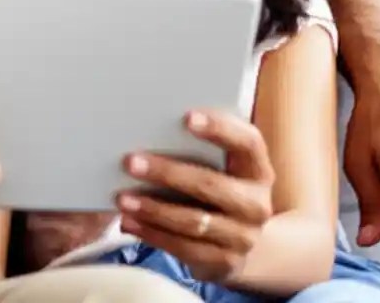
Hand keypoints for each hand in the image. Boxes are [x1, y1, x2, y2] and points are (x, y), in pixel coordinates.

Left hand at [116, 110, 273, 281]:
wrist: (238, 245)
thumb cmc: (218, 192)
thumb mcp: (222, 170)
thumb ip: (200, 150)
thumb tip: (147, 129)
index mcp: (258, 170)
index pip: (247, 143)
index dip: (220, 129)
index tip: (186, 117)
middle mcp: (256, 204)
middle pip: (211, 184)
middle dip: (167, 172)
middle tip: (130, 161)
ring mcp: (243, 237)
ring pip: (193, 221)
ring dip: (152, 208)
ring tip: (122, 198)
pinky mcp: (224, 262)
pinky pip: (183, 248)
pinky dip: (151, 233)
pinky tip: (128, 222)